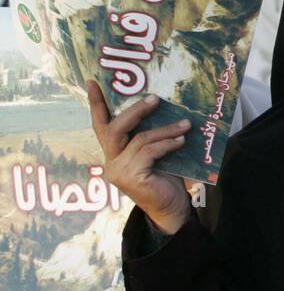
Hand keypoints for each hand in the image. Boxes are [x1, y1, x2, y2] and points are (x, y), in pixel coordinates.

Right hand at [88, 81, 191, 233]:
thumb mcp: (156, 153)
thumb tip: (164, 107)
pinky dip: (167, 143)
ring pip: (139, 139)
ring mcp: (119, 170)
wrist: (171, 208)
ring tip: (185, 124)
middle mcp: (111, 160)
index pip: (101, 125)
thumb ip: (150, 136)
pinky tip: (182, 141)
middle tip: (155, 98)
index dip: (96, 104)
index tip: (92, 82)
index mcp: (114, 152)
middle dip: (136, 110)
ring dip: (165, 129)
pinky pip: (150, 151)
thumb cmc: (165, 178)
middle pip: (115, 127)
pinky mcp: (131, 177)